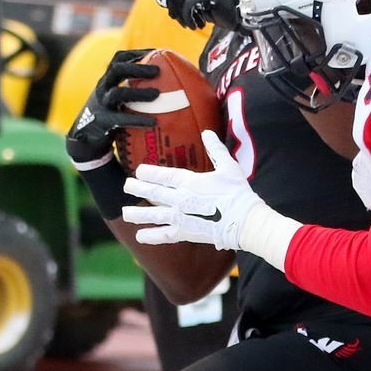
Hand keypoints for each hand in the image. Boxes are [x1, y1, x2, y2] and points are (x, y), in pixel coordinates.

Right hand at [66, 49, 160, 169]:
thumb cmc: (110, 115)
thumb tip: (169, 87)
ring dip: (139, 92)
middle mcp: (103, 88)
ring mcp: (101, 104)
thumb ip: (133, 91)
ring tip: (157, 94)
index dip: (137, 53)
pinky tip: (153, 122)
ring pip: (118, 93)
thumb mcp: (117, 99)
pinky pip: (120, 119)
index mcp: (108, 80)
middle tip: (157, 71)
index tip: (155, 52)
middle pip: (116, 70)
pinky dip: (137, 120)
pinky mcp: (103, 121)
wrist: (86, 137)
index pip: (119, 59)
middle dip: (137, 67)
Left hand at [122, 131, 260, 249]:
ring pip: (153, 215)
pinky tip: (140, 236)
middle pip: (153, 194)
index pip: (163, 176)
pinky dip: (151, 236)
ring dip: (138, 214)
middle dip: (138, 189)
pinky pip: (164, 235)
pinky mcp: (185, 233)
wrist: (244, 222)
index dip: (149, 173)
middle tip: (127, 186)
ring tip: (126, 213)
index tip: (138, 171)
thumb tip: (208, 133)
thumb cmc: (238, 193)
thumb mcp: (228, 167)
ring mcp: (181, 217)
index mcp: (189, 182)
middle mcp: (180, 199)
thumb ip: (216, 150)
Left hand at [161, 0, 243, 30]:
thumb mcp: (204, 1)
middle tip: (179, 20)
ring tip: (191, 24)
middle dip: (172, 6)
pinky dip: (188, 18)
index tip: (174, 13)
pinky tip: (197, 26)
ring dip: (182, 16)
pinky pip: (188, 5)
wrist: (246, 14)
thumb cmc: (227, 9)